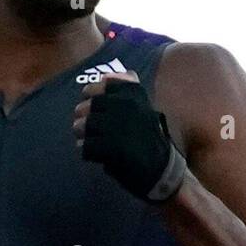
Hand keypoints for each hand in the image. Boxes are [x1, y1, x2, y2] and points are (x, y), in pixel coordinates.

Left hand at [73, 71, 185, 201]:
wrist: (163, 169)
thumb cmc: (147, 137)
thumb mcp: (142, 107)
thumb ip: (125, 90)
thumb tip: (104, 76)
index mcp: (134, 93)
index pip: (100, 85)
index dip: (91, 94)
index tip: (92, 104)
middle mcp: (128, 105)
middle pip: (88, 106)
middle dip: (82, 118)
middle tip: (84, 128)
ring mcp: (121, 126)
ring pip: (84, 125)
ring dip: (82, 135)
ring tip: (88, 141)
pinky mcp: (115, 148)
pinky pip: (87, 146)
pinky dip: (86, 152)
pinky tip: (93, 154)